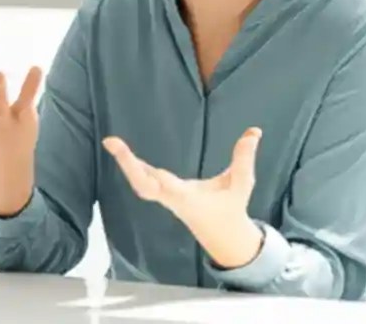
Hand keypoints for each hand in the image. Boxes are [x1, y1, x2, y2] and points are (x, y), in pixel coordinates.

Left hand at [103, 127, 264, 268]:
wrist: (221, 235)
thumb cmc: (230, 207)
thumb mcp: (242, 184)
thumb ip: (244, 159)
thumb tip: (254, 132)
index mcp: (189, 199)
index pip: (169, 187)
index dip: (158, 177)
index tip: (149, 165)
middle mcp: (172, 198)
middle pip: (143, 186)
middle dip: (128, 166)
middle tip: (111, 143)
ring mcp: (164, 197)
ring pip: (139, 183)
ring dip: (125, 164)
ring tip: (112, 143)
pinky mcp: (162, 193)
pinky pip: (142, 180)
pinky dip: (131, 166)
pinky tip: (121, 151)